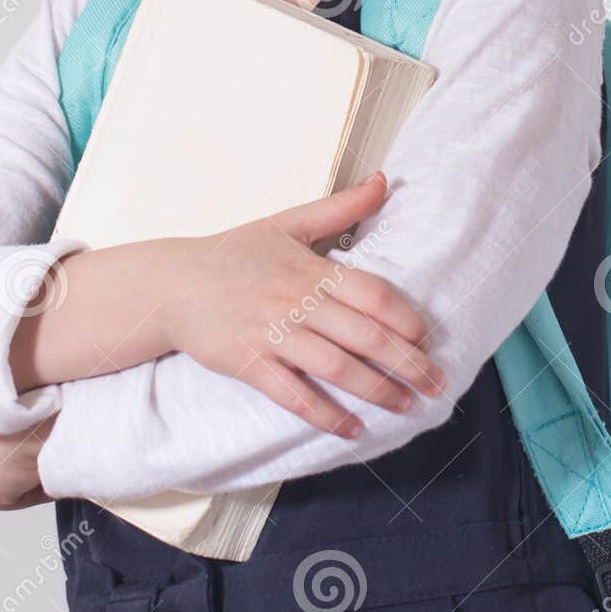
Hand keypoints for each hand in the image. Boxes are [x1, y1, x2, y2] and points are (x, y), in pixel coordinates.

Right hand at [159, 171, 447, 438]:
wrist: (174, 285)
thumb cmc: (234, 254)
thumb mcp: (288, 224)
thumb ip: (340, 209)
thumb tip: (383, 181)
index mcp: (310, 268)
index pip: (372, 293)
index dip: (405, 318)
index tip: (426, 337)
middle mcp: (296, 301)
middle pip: (364, 336)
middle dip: (407, 363)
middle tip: (436, 384)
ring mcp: (272, 334)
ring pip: (336, 368)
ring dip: (377, 391)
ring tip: (405, 406)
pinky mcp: (250, 364)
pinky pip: (295, 395)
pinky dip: (326, 415)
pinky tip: (352, 430)